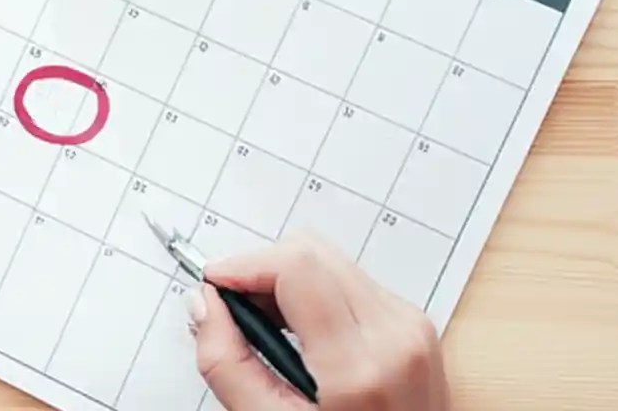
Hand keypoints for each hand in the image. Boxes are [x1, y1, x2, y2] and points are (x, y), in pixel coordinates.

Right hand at [189, 233, 449, 410]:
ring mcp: (410, 326)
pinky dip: (316, 295)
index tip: (215, 284)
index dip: (245, 265)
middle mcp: (393, 334)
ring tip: (268, 327)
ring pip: (331, 261)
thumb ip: (227, 364)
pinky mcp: (414, 324)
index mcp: (357, 366)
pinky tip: (302, 333)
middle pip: (312, 252)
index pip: (297, 266)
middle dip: (262, 270)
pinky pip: (352, 282)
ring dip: (288, 281)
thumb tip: (203, 302)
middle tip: (234, 308)